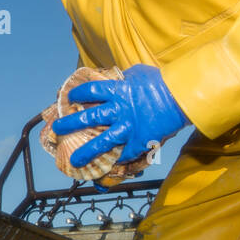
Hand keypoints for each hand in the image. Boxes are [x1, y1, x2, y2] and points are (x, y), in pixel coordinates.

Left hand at [51, 64, 187, 167]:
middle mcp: (119, 110)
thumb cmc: (163, 81)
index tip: (69, 98)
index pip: (90, 91)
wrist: (182, 97)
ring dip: (86, 152)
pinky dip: (117, 160)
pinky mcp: (139, 141)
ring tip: (74, 160)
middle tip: (57, 129)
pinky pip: (125, 154)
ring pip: (102, 142)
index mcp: (118, 91)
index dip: (77, 94)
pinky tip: (108, 166)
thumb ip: (127, 77)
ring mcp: (128, 127)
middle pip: (89, 117)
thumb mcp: (140, 73)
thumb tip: (122, 77)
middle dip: (70, 123)